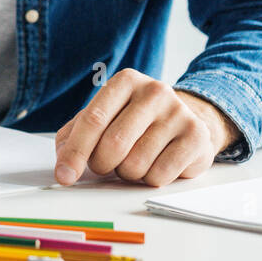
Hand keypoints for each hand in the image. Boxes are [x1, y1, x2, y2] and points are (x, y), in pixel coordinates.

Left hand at [54, 69, 236, 187]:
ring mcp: (179, 113)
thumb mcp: (100, 119)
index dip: (75, 152)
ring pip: (136, 164)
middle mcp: (154, 91)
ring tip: (134, 159)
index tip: (64, 176)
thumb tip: (63, 169)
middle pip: (113, 144)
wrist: (183, 120)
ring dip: (127, 173)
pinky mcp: (197, 136)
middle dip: (102, 165)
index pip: (93, 120)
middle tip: (105, 164)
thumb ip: (73, 138)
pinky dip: (149, 179)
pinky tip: (155, 164)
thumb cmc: (132, 122)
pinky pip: (160, 175)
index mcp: (124, 81)